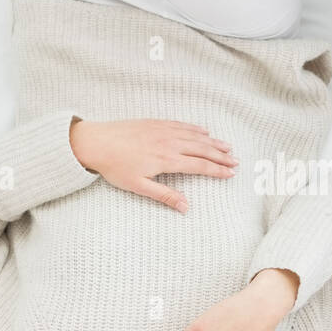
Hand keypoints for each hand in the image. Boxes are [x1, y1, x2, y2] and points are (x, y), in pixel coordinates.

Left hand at [70, 118, 236, 210]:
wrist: (96, 141)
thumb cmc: (114, 166)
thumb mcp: (138, 186)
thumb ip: (164, 196)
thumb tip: (185, 207)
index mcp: (166, 160)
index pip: (199, 165)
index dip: (216, 170)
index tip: (230, 174)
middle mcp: (169, 143)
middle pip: (202, 149)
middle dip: (220, 156)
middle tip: (236, 162)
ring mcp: (163, 130)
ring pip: (195, 136)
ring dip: (213, 142)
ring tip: (227, 147)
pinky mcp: (156, 123)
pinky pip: (181, 125)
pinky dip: (195, 129)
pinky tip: (204, 132)